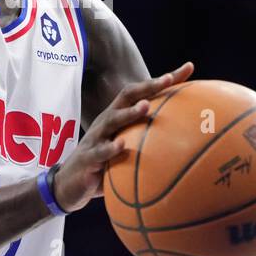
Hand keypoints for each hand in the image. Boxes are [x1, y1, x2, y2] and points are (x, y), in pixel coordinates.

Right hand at [51, 62, 194, 212]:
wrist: (69, 186)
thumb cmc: (103, 166)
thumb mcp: (125, 151)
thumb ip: (145, 144)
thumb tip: (184, 146)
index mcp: (118, 117)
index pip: (141, 93)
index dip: (161, 81)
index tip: (186, 69)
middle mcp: (106, 122)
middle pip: (126, 97)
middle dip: (147, 87)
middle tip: (167, 80)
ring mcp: (95, 138)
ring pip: (112, 120)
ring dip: (130, 113)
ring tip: (146, 107)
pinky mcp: (88, 157)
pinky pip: (100, 151)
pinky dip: (111, 148)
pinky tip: (123, 146)